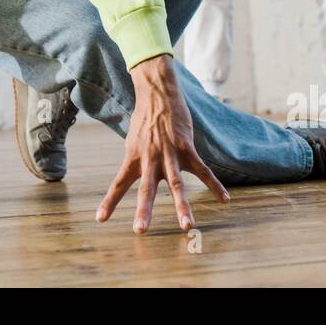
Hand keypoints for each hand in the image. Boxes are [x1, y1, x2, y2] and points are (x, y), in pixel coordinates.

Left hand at [95, 55, 229, 233]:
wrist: (159, 94)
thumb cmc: (145, 121)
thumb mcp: (133, 142)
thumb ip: (134, 162)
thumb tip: (130, 177)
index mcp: (133, 158)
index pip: (118, 183)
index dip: (110, 202)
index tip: (100, 219)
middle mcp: (150, 159)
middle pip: (146, 189)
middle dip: (144, 210)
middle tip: (140, 230)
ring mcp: (169, 154)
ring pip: (176, 184)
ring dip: (181, 206)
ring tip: (186, 225)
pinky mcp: (187, 148)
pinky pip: (203, 171)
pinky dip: (215, 186)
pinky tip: (224, 200)